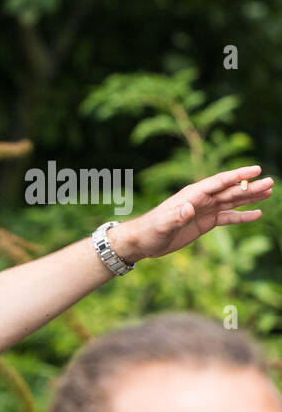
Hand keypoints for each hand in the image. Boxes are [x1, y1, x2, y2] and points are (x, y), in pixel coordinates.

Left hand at [111, 165, 272, 263]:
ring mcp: (204, 210)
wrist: (142, 242)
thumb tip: (189, 208)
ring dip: (250, 197)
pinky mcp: (205, 222)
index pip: (219, 182)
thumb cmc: (150, 231)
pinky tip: (257, 214)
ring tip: (269, 192)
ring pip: (232, 201)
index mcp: (192, 195)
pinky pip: (227, 217)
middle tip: (271, 181)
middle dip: (250, 186)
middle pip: (230, 190)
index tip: (256, 170)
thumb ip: (176, 216)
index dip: (237, 176)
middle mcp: (201, 200)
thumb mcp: (162, 225)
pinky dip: (242, 215)